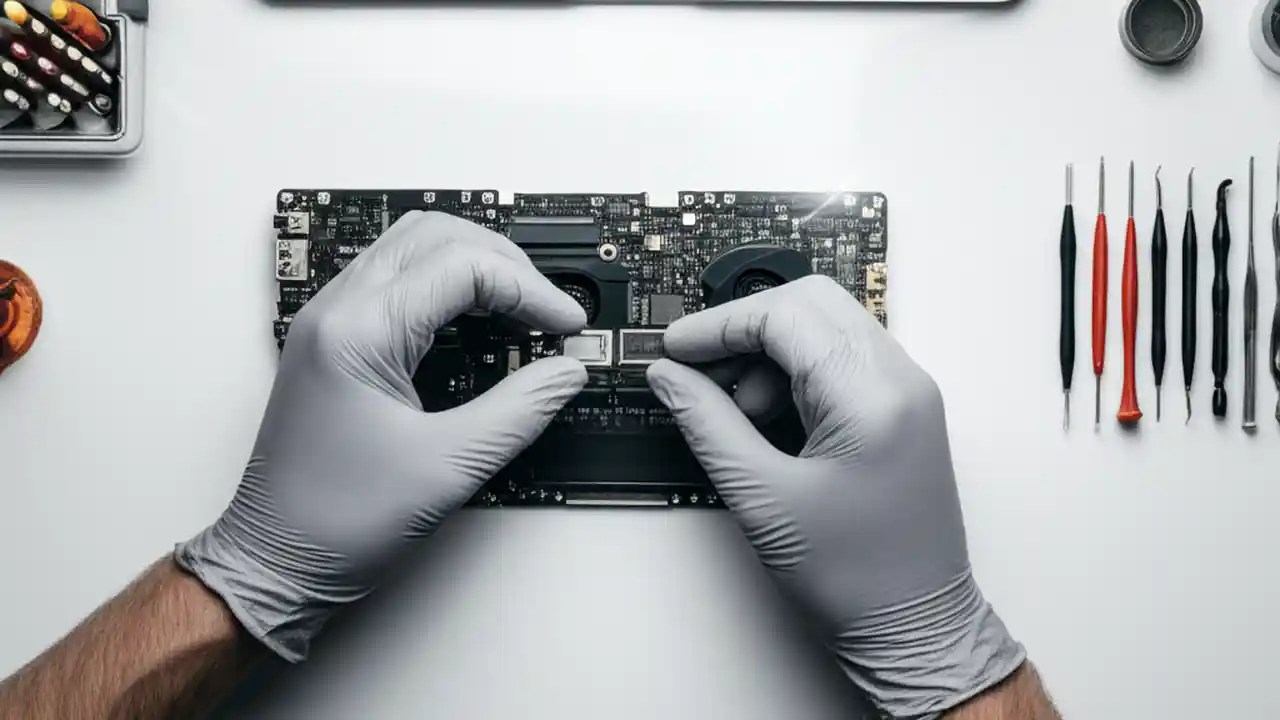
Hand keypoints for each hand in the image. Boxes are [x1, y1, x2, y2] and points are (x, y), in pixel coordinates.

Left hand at [176, 212, 587, 660]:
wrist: (274, 564)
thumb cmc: (334, 524)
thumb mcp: (449, 467)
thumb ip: (519, 410)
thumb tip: (565, 372)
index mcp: (357, 332)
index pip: (461, 267)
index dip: (528, 290)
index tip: (566, 325)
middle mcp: (336, 312)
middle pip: (435, 236)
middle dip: (504, 263)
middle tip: (548, 309)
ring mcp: (331, 323)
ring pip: (413, 249)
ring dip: (475, 268)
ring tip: (521, 311)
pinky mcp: (336, 344)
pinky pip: (398, 284)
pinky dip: (447, 289)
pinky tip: (480, 325)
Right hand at [646, 276, 1024, 717]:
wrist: (915, 629)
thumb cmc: (857, 581)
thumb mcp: (763, 498)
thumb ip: (708, 425)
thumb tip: (670, 377)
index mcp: (873, 398)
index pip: (787, 316)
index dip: (720, 326)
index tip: (676, 349)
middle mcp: (901, 381)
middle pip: (811, 305)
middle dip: (745, 329)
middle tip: (698, 367)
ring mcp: (907, 394)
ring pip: (826, 329)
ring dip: (769, 353)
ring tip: (734, 408)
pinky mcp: (901, 411)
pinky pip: (841, 361)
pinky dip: (795, 374)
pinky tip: (765, 416)